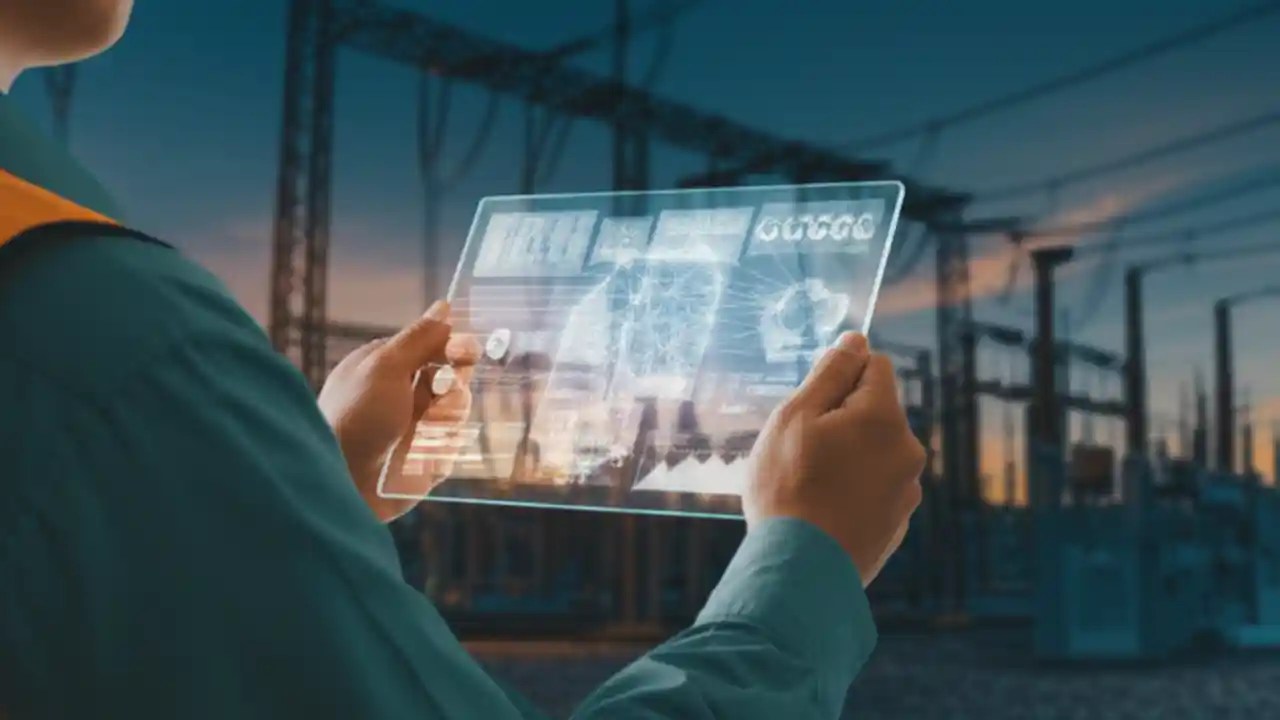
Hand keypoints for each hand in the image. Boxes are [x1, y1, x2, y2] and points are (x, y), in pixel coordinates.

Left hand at [318, 300, 480, 521]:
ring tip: (425, 432)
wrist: (342, 484)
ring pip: (456, 412)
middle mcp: (402, 394)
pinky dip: (444, 448)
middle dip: (452, 387)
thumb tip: (444, 305)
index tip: (463, 353)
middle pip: (452, 377)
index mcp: (387, 366)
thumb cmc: (356, 417)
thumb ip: (419, 338)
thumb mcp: (385, 367)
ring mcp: (414, 427)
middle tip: (439, 397)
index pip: (434, 346)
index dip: (453, 348)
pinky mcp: (424, 458)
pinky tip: (425, 455)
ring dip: (447, 419)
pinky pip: (452, 445)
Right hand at [744, 332, 924, 586]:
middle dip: (842, 420)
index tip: (811, 405)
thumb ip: (830, 373)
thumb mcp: (796, 416)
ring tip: (809, 486)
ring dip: (848, 458)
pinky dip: (853, 493)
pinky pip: (875, 491)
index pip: (875, 366)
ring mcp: (907, 492)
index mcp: (884, 417)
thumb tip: (857, 340)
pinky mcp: (897, 525)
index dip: (839, 377)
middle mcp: (907, 451)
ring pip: (874, 453)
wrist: (800, 571)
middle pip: (875, 412)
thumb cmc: (789, 486)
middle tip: (802, 450)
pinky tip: (822, 512)